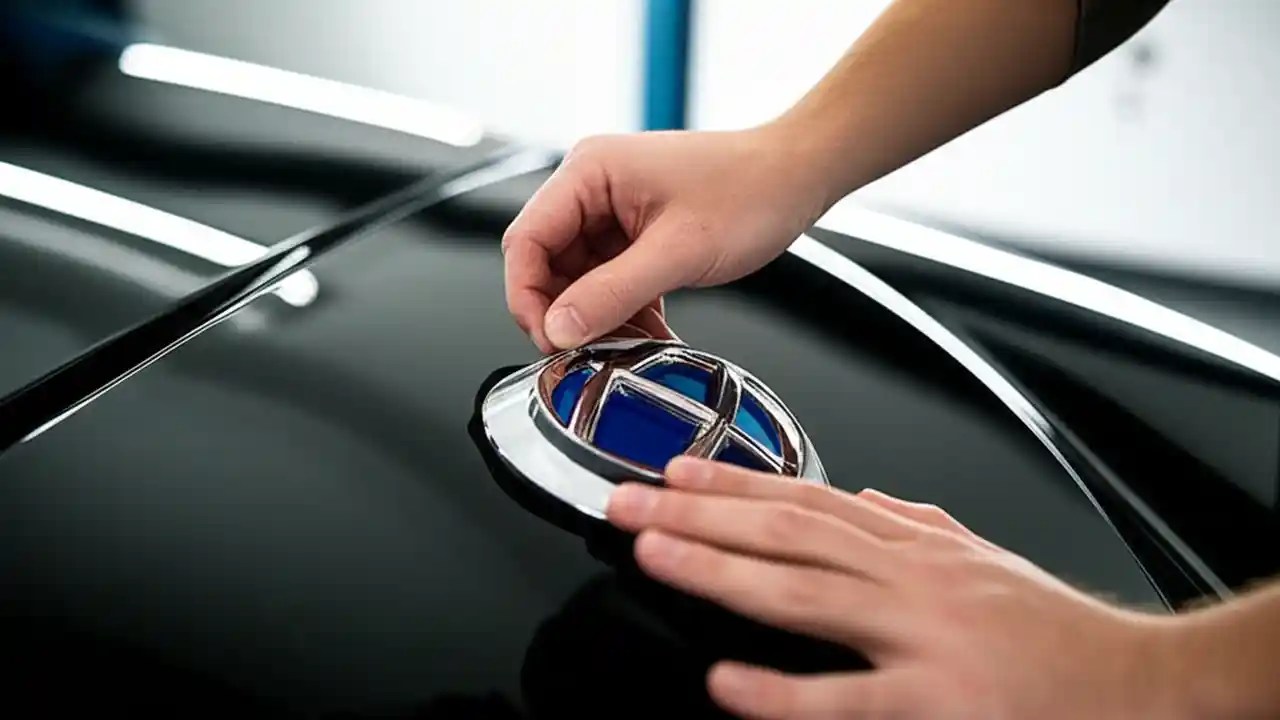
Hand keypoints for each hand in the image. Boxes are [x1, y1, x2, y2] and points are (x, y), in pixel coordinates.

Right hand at [502, 127, 828, 352]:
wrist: (798, 177)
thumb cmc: (751, 189)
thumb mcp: (678, 251)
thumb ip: (612, 293)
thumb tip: (559, 329)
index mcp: (589, 172)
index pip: (527, 241)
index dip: (528, 297)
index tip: (549, 340)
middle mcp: (593, 187)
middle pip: (546, 264)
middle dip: (566, 313)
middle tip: (587, 353)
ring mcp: (613, 212)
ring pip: (579, 280)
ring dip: (598, 318)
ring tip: (627, 348)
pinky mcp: (635, 234)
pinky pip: (609, 282)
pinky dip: (623, 312)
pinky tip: (645, 337)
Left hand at [606, 457, 1186, 719]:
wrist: (1138, 681)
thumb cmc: (1056, 628)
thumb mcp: (981, 556)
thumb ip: (918, 524)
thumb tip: (866, 497)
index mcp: (916, 546)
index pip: (808, 499)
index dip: (735, 482)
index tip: (677, 471)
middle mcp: (909, 578)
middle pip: (788, 532)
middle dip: (700, 515)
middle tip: (630, 502)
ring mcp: (921, 636)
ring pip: (803, 593)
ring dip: (720, 571)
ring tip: (655, 554)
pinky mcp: (937, 701)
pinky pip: (848, 694)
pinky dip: (783, 688)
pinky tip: (727, 680)